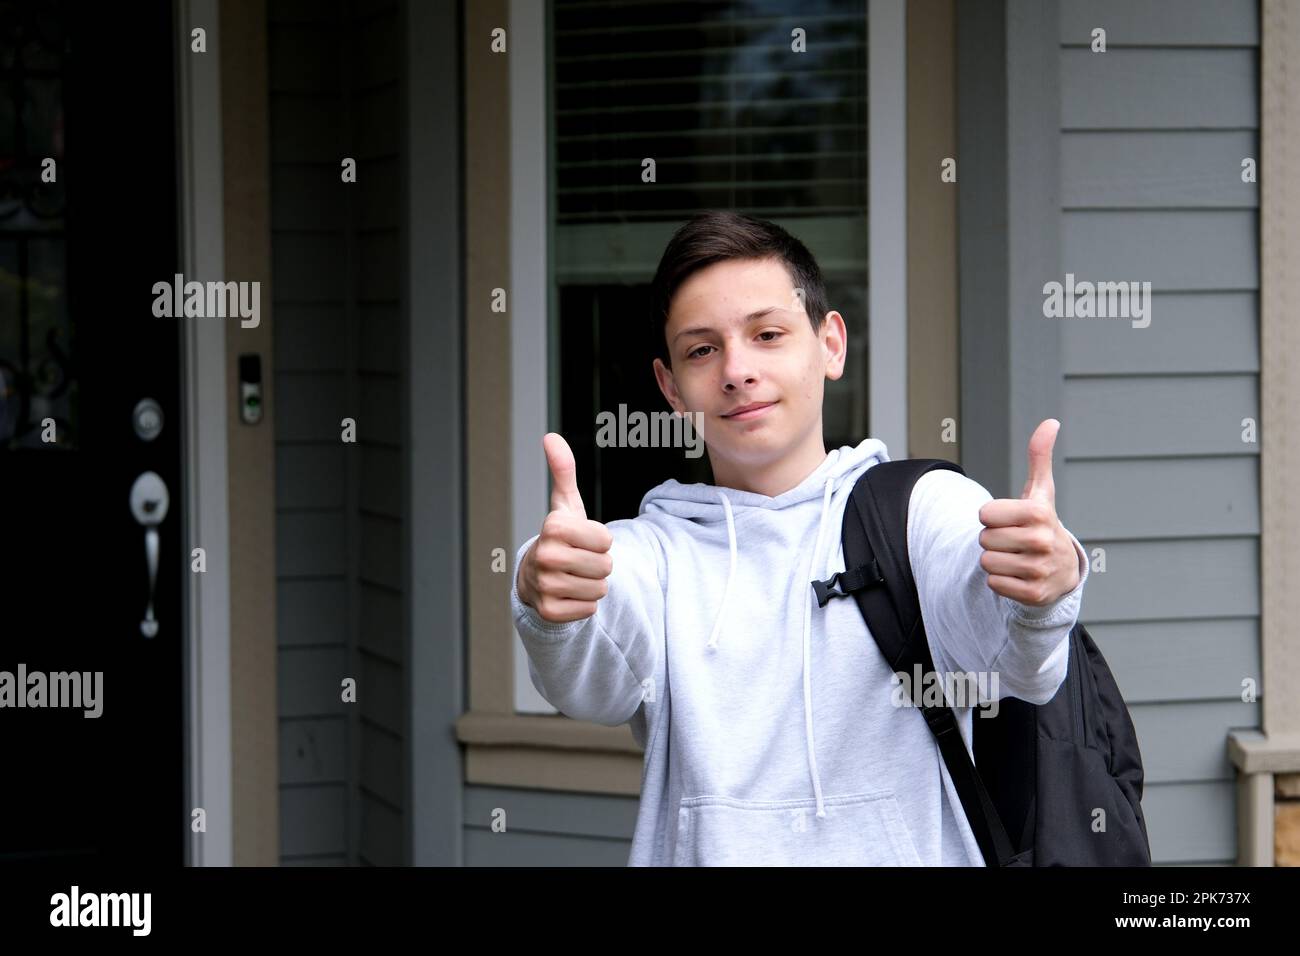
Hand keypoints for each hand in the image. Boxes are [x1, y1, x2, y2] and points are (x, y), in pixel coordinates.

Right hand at [517, 433, 614, 622]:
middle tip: (579, 561)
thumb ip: (563, 470)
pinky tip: (568, 594)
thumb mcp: (565, 504)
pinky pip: (590, 609)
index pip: (606, 539)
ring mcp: (545, 586)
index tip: (581, 540)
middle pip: (606, 566)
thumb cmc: (560, 537)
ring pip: (600, 589)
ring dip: (592, 584)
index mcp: (554, 527)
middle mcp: (546, 556)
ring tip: (574, 576)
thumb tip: (550, 437)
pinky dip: (584, 604)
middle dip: (599, 565)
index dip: (600, 540)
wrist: (535, 576)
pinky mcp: (550, 611)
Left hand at [977, 419, 1081, 606]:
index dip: (992, 517)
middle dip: (993, 539)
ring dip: (996, 561)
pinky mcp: (1034, 594)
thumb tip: (1050, 422)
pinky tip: (1019, 576)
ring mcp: (1040, 570)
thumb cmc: (1042, 525)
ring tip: (1016, 558)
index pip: (984, 514)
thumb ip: (1039, 457)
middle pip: (983, 539)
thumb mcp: (1041, 492)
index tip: (1011, 520)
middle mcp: (1043, 541)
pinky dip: (1000, 581)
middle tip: (1014, 541)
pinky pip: (993, 584)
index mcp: (1040, 513)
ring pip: (986, 562)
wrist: (1062, 571)